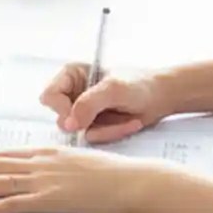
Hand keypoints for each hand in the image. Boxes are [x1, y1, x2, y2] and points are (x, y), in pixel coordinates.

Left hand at [0, 147, 172, 212]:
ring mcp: (44, 180)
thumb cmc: (114, 173)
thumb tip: (49, 172)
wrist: (131, 180)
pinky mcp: (49, 199)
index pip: (7, 155)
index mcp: (49, 152)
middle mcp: (41, 162)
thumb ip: (60, 165)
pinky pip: (11, 204)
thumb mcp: (81, 161)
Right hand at [40, 63, 170, 143]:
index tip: (77, 118)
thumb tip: (69, 124)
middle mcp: (74, 93)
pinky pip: (93, 138)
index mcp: (72, 75)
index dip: (60, 109)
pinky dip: (111, 134)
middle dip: (87, 123)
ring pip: (79, 132)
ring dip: (104, 129)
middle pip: (61, 117)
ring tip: (126, 119)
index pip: (49, 96)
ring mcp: (84, 111)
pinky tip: (127, 123)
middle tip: (105, 119)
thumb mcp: (113, 89)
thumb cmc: (140, 84)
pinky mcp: (95, 126)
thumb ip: (88, 104)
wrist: (162, 97)